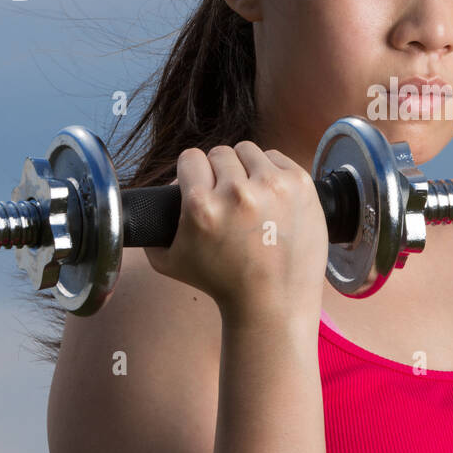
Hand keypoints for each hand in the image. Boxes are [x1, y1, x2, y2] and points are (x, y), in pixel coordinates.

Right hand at [144, 142, 327, 329]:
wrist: (273, 302)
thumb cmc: (223, 283)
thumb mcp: (169, 262)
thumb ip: (152, 229)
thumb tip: (158, 197)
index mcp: (202, 206)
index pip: (190, 158)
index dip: (192, 172)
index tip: (200, 184)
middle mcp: (237, 192)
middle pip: (220, 153)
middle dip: (219, 172)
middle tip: (226, 197)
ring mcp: (273, 186)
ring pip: (249, 151)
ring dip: (245, 167)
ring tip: (249, 193)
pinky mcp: (300, 185)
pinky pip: (277, 157)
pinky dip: (272, 171)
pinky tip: (270, 194)